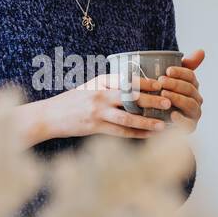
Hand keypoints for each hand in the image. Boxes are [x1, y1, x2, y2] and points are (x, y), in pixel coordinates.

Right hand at [34, 72, 169, 140]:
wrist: (49, 115)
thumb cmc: (72, 101)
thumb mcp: (90, 86)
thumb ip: (109, 86)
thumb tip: (134, 86)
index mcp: (100, 81)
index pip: (127, 80)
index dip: (146, 82)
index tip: (161, 84)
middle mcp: (100, 95)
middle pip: (130, 98)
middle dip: (151, 100)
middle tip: (168, 102)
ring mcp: (97, 112)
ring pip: (127, 118)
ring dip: (146, 122)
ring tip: (163, 125)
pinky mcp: (94, 128)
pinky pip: (119, 132)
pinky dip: (135, 134)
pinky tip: (147, 136)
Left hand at [159, 49, 203, 132]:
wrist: (155, 121)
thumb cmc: (161, 96)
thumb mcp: (167, 80)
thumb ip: (182, 66)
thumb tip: (202, 51)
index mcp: (192, 86)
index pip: (191, 77)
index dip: (180, 72)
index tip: (167, 70)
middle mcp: (196, 100)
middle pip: (190, 89)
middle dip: (176, 84)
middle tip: (161, 82)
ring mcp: (194, 115)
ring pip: (190, 105)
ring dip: (177, 98)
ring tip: (163, 95)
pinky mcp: (189, 128)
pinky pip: (188, 125)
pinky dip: (181, 120)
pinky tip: (172, 115)